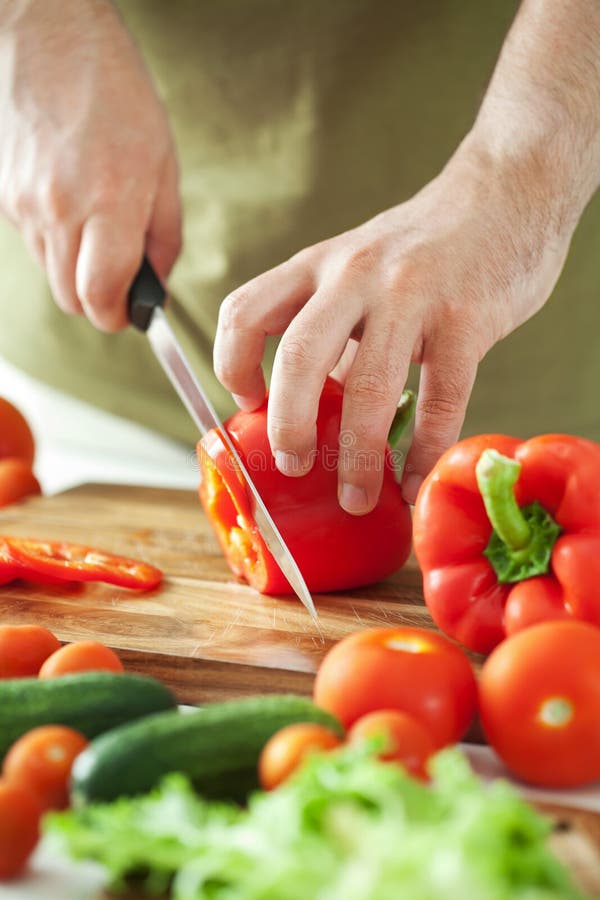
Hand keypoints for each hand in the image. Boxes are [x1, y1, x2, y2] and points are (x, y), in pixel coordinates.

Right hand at [0, 0, 180, 330]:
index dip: (120, 316)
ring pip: (49, 273)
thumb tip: (158, 282)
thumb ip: (164, 234)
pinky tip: (71, 201)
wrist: (48, 33)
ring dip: (75, 269)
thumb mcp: (163, 164)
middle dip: (98, 300)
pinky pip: (31, 240)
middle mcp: (58, 209)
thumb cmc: (114, 91)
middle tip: (121, 278)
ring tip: (97, 227)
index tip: (132, 311)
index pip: (101, 297)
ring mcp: (22, 202)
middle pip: (71, 299)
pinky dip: (54, 238)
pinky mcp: (3, 193)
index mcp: (107, 204)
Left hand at [214, 140, 572, 510]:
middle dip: (288, 425)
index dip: (231, 364)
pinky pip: (440, 401)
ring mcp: (412, 294)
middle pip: (298, 356)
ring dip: (356, 457)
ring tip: (356, 497)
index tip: (248, 402)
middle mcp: (355, 274)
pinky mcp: (467, 317)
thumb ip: (337, 333)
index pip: (244, 312)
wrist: (507, 192)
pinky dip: (422, 453)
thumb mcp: (361, 271)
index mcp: (318, 265)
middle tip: (292, 466)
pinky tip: (413, 480)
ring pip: (367, 386)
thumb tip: (314, 408)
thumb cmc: (426, 246)